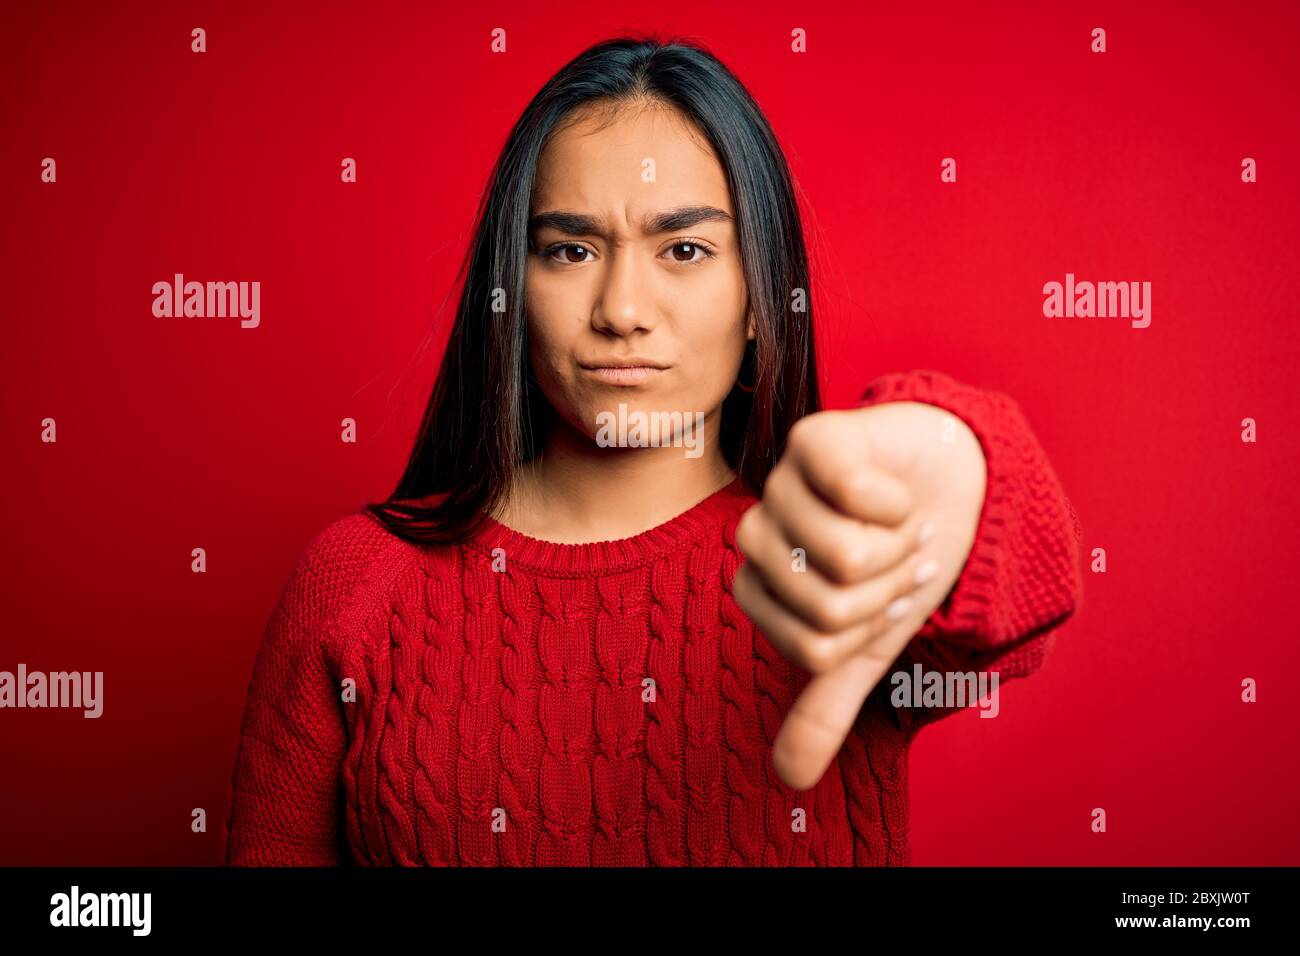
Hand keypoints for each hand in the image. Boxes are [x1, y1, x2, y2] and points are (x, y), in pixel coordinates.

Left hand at [732, 400, 986, 788]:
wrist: (947, 482)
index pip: (815, 647)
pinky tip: (892, 490)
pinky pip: (852, 492)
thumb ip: (828, 703)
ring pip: (844, 556)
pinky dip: (894, 503)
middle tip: (900, 555)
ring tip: (901, 522)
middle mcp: (757, 534)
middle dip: (890, 590)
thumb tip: (788, 780)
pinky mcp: (814, 437)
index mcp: (760, 587)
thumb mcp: (870, 641)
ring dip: (899, 546)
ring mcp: (779, 483)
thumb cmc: (900, 558)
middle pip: (829, 607)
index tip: (886, 598)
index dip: (871, 628)